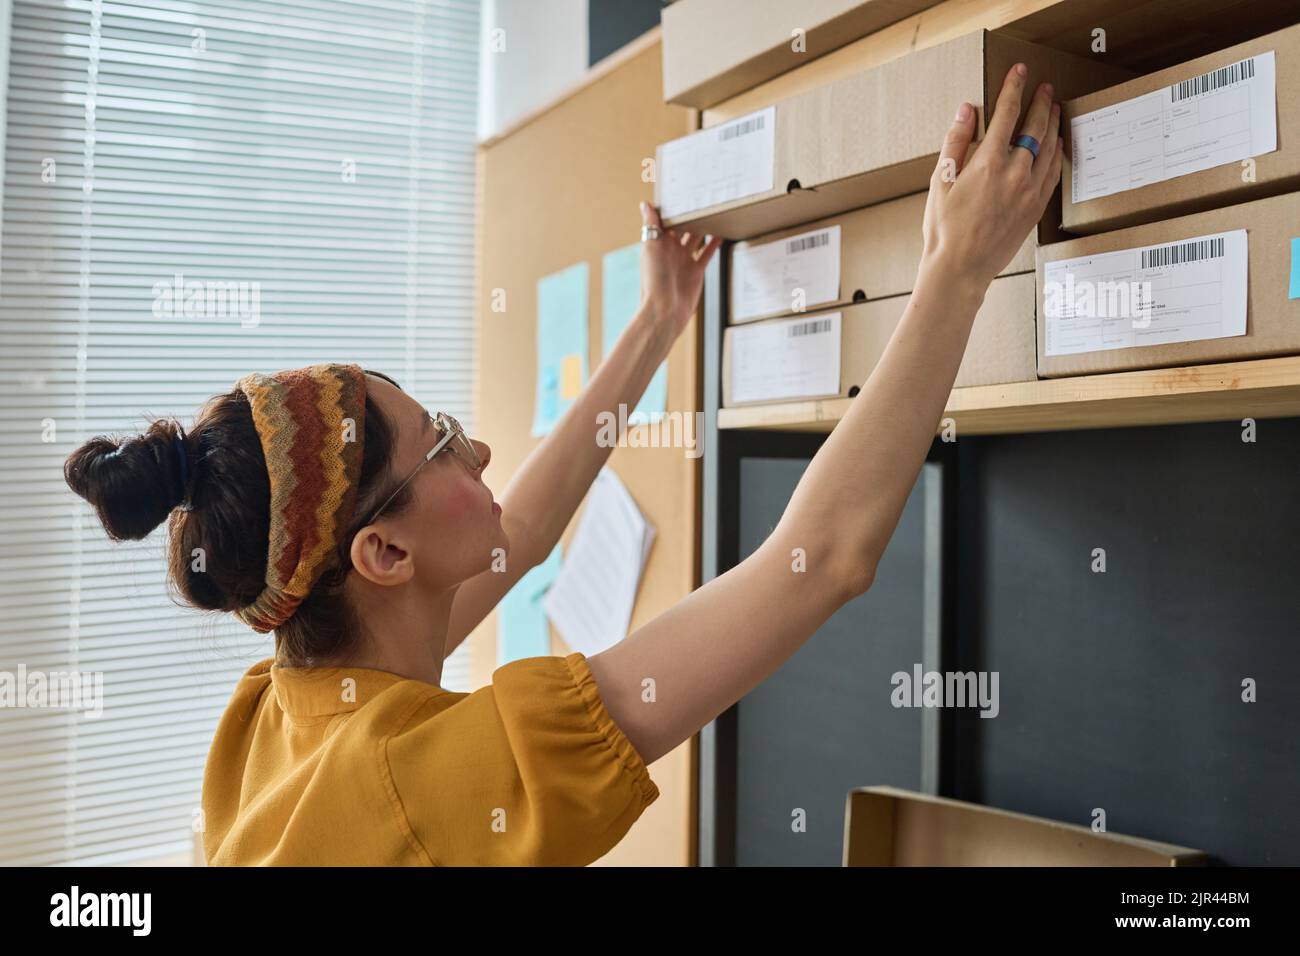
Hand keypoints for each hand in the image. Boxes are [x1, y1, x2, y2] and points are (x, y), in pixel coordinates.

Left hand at [638, 201, 721, 341]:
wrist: (666, 309)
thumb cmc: (654, 279)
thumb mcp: (651, 247)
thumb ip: (651, 225)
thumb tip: (645, 204)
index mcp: (658, 243)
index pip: (666, 220)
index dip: (673, 207)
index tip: (681, 192)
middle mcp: (671, 250)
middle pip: (683, 228)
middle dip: (690, 215)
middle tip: (702, 198)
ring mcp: (684, 260)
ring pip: (696, 239)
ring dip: (703, 227)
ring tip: (714, 212)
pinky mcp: (696, 270)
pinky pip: (706, 253)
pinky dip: (713, 244)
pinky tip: (720, 234)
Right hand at [919, 63, 1062, 295]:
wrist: (960, 268)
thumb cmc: (944, 228)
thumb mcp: (940, 181)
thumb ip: (955, 142)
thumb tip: (967, 110)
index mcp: (988, 162)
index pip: (1006, 114)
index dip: (1014, 89)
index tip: (1020, 73)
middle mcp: (1014, 173)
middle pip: (1035, 126)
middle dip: (1041, 102)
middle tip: (1045, 88)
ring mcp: (1029, 191)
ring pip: (1049, 148)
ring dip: (1053, 124)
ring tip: (1055, 110)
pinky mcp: (1035, 208)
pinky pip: (1053, 172)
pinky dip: (1056, 153)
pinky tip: (1055, 145)